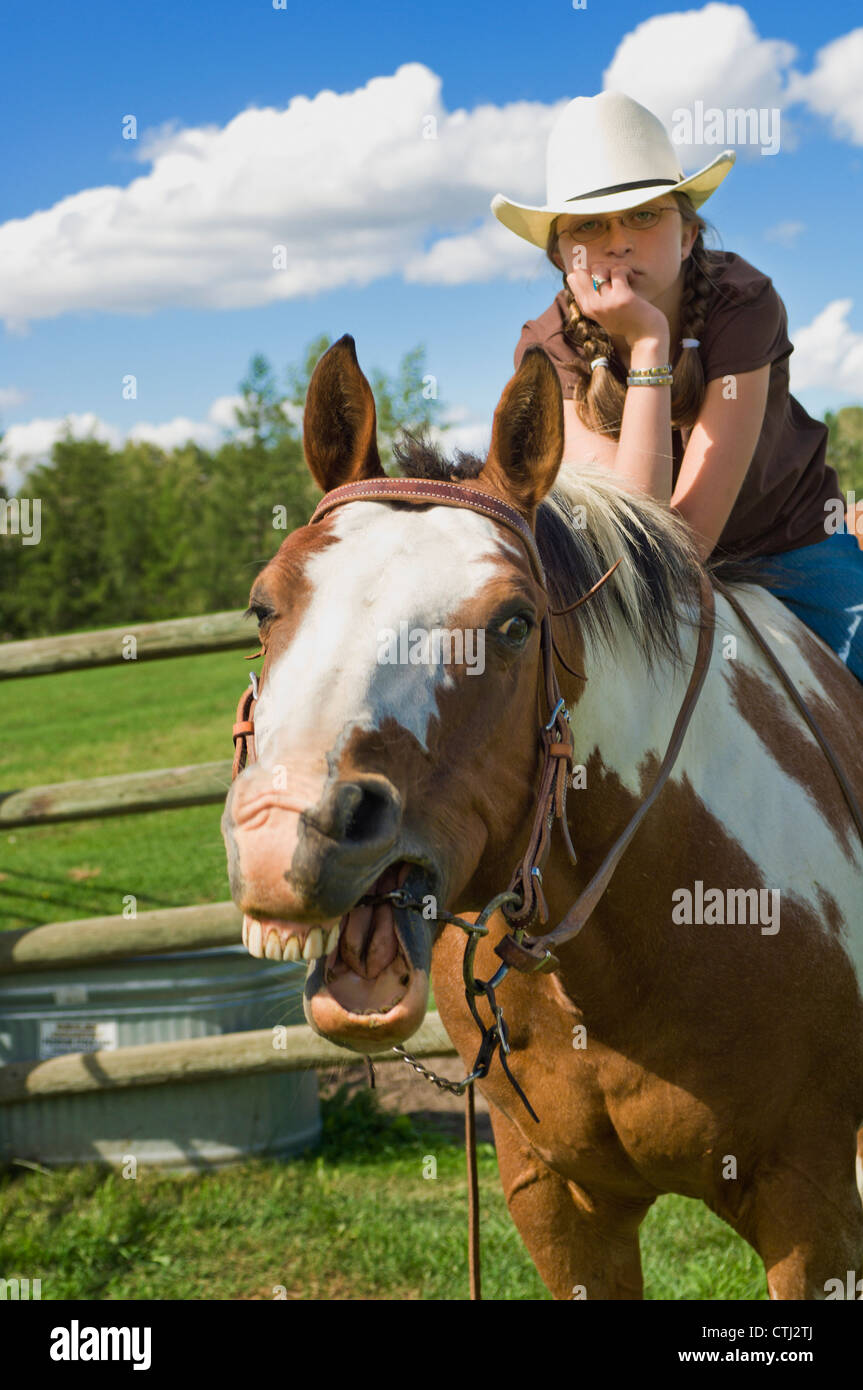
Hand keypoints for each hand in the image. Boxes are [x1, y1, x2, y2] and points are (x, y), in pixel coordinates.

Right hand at [558, 233, 669, 348]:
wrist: (647, 338)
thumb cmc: (627, 321)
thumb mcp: (604, 312)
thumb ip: (593, 297)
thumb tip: (580, 271)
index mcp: (587, 308)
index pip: (573, 278)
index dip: (587, 271)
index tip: (602, 277)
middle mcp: (592, 306)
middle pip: (581, 271)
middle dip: (598, 267)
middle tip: (612, 276)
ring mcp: (606, 303)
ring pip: (599, 269)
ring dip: (613, 268)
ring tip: (624, 277)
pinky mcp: (621, 298)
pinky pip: (617, 271)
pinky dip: (626, 270)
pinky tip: (632, 278)